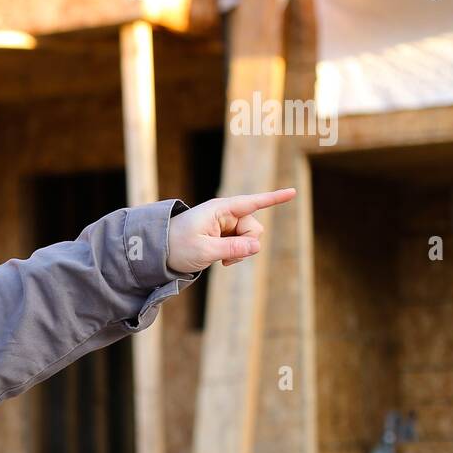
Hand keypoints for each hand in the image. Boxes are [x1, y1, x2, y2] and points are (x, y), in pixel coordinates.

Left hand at [166, 188, 296, 274]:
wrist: (158, 252)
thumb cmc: (177, 247)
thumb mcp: (204, 250)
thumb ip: (232, 247)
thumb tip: (257, 245)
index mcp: (220, 210)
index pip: (251, 203)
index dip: (273, 199)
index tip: (293, 192)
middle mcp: (225, 214)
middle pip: (254, 228)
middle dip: (247, 245)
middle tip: (226, 259)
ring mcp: (225, 224)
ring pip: (250, 238)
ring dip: (240, 251)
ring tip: (221, 259)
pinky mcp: (224, 235)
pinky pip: (242, 244)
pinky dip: (236, 254)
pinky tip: (222, 260)